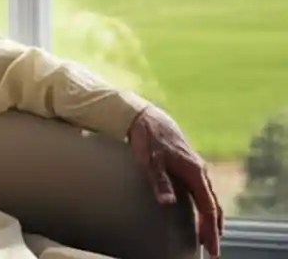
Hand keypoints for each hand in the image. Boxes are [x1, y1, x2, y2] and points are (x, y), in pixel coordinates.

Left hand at [129, 106, 223, 256]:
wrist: (148, 118)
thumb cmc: (148, 139)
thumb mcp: (150, 161)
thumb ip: (159, 182)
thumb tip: (168, 203)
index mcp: (195, 172)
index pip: (208, 207)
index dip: (211, 229)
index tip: (211, 247)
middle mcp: (200, 172)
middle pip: (213, 206)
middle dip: (215, 229)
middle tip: (213, 249)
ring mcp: (196, 169)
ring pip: (209, 198)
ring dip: (212, 219)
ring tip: (209, 237)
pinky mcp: (189, 167)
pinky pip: (202, 191)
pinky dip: (205, 206)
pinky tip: (200, 213)